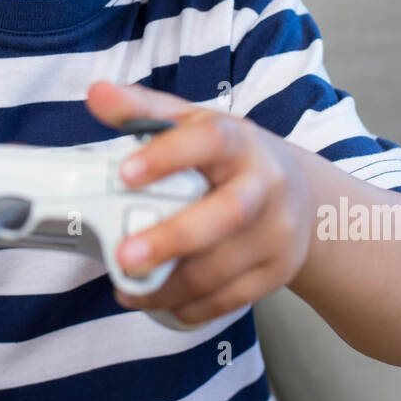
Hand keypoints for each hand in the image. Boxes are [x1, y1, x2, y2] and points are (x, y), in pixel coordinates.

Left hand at [86, 80, 311, 325]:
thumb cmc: (231, 158)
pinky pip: (231, 298)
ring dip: (170, 285)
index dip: (168, 155)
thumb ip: (143, 110)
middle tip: (123, 256)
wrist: (304, 198)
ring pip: (223, 267)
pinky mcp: (277, 271)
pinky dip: (191, 307)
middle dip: (173, 237)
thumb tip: (96, 94)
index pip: (208, 140)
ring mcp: (276, 232)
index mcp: (239, 141)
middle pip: (227, 213)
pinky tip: (159, 302)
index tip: (125, 172)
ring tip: (127, 288)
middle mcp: (265, 184)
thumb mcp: (194, 124)